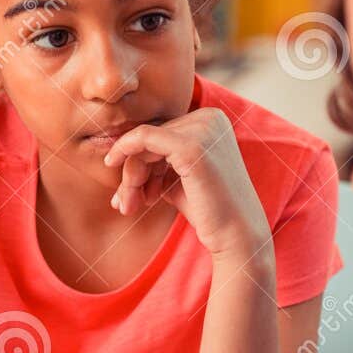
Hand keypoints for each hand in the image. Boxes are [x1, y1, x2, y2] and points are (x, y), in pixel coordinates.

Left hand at [102, 108, 271, 261]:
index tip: (134, 193)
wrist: (236, 235)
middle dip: (133, 172)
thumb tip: (116, 153)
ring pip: (143, 142)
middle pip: (151, 138)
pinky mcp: (190, 146)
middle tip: (124, 204)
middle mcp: (209, 117)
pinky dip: (124, 155)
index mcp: (211, 120)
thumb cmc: (208, 210)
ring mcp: (202, 128)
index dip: (142, 164)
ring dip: (130, 177)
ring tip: (128, 207)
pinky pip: (143, 138)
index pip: (162, 135)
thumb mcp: (178, 177)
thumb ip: (156, 161)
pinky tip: (123, 189)